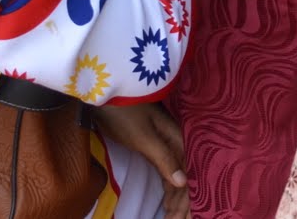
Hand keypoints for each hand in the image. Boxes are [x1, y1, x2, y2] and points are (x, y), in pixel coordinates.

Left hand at [91, 104, 189, 218]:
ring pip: (177, 175)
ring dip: (176, 198)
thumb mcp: (144, 137)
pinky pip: (167, 170)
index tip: (182, 218)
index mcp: (179, 139)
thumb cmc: (125, 113)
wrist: (106, 91)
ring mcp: (165, 143)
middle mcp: (177, 141)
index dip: (189, 198)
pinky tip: (168, 199)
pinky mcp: (153, 144)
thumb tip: (183, 182)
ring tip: (171, 216)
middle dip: (183, 202)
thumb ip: (164, 158)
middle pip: (186, 176)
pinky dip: (168, 187)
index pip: (191, 174)